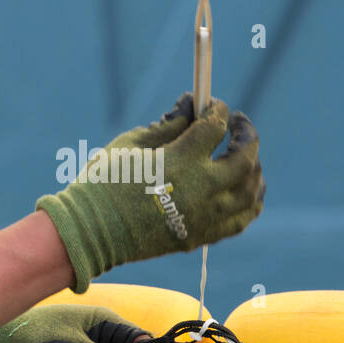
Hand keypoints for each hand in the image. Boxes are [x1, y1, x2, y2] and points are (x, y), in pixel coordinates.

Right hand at [35, 92, 265, 292]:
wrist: (89, 232)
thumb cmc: (103, 182)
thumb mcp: (131, 142)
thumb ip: (167, 124)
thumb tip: (190, 106)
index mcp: (180, 160)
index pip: (215, 126)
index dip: (218, 110)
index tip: (214, 105)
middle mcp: (200, 189)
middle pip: (244, 158)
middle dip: (246, 135)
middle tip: (238, 124)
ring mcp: (203, 216)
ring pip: (249, 191)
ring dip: (254, 168)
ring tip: (246, 156)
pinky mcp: (200, 237)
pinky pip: (240, 220)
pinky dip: (250, 202)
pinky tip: (247, 189)